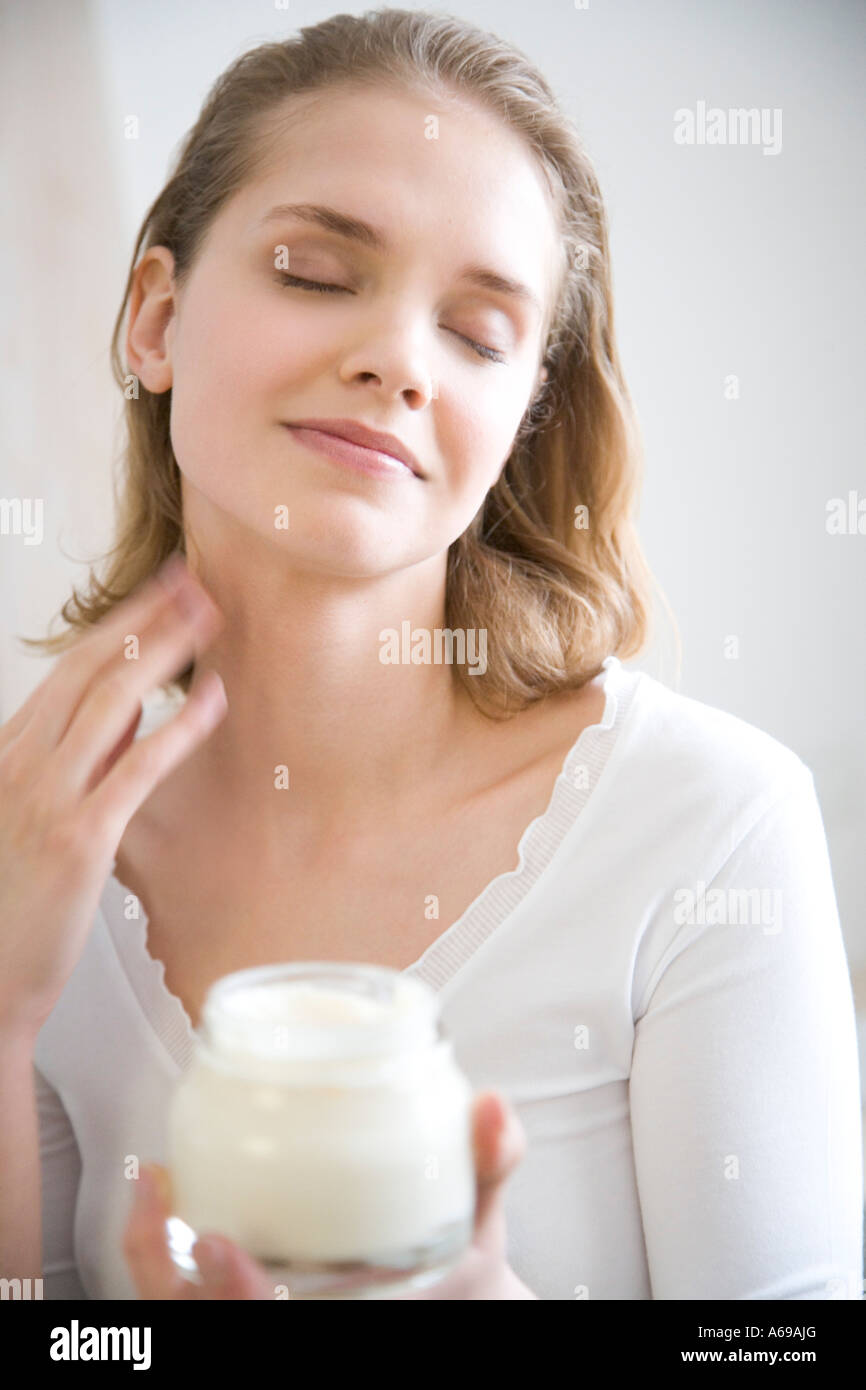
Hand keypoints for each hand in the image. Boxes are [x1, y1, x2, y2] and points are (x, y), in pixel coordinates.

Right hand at [0, 552, 225, 1038]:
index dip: (119, 625)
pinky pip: (138, 767)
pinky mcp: (80, 838)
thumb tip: (128, 720)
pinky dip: (180, 726)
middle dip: (146, 617)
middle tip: (195, 581)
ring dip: (166, 648)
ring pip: (111, 700)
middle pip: (91, 669)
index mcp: (10, 754)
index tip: (158, 593)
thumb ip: (76, 764)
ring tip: (210, 616)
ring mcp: (48, 797)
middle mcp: (22, 764)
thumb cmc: (11, 906)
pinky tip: (213, 699)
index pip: (69, 671)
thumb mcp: (34, 816)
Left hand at [123, 1089, 528, 1299]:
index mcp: (348, 1314)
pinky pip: (179, 1292)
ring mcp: (267, 1312)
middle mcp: (297, 1320)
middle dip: (162, 1266)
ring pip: (178, 1308)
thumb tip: (494, 1105)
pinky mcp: (242, 1298)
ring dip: (149, 1250)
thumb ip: (490, 1164)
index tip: (216, 1243)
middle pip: (202, 1319)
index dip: (232, 1294)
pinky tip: (161, 1194)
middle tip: (158, 1193)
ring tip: (149, 1182)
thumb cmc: (456, 1272)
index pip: (267, 1323)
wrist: (449, 1301)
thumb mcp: (484, 1225)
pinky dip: (157, 1248)